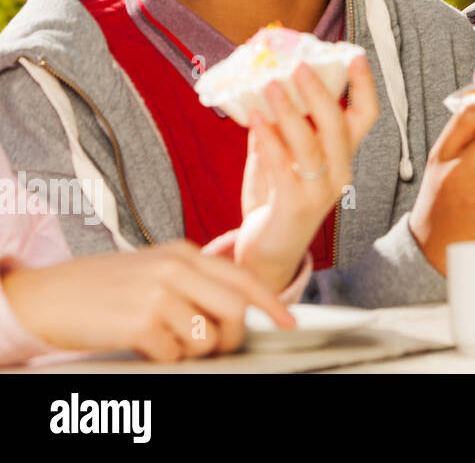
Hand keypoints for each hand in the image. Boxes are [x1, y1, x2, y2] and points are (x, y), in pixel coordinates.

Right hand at [0, 241, 294, 361]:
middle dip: (231, 338)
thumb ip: (193, 280)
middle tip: (214, 347)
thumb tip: (235, 307)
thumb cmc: (103, 287)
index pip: (242, 279)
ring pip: (206, 337)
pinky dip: (164, 358)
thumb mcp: (154, 268)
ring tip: (168, 342)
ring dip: (193, 351)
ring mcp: (158, 294)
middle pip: (234, 310)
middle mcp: (176, 269)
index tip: (288, 321)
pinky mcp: (140, 322)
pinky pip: (174, 354)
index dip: (270, 303)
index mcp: (183, 253)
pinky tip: (144, 345)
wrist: (49, 296)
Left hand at [238, 57, 376, 291]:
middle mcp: (339, 173)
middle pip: (341, 126)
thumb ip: (276, 129)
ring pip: (312, 144)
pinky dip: (269, 139)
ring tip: (271, 86)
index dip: (363, 85)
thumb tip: (263, 90)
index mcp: (342, 157)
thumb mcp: (280, 159)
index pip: (365, 116)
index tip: (353, 54)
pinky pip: (283, 166)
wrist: (266, 254)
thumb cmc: (274, 203)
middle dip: (321, 92)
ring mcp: (320, 192)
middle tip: (299, 66)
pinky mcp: (295, 206)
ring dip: (291, 111)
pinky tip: (254, 119)